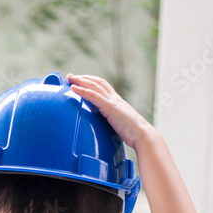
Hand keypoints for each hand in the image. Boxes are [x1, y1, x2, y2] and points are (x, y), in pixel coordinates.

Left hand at [66, 73, 198, 212]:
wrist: (144, 137)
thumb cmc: (133, 136)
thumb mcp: (119, 128)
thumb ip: (111, 126)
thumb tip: (104, 134)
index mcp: (118, 103)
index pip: (104, 88)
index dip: (92, 83)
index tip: (81, 81)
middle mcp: (116, 99)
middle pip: (98, 83)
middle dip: (84, 78)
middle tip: (70, 76)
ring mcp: (113, 103)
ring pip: (95, 86)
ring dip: (81, 81)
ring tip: (69, 78)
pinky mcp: (111, 108)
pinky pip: (94, 96)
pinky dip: (83, 91)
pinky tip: (73, 88)